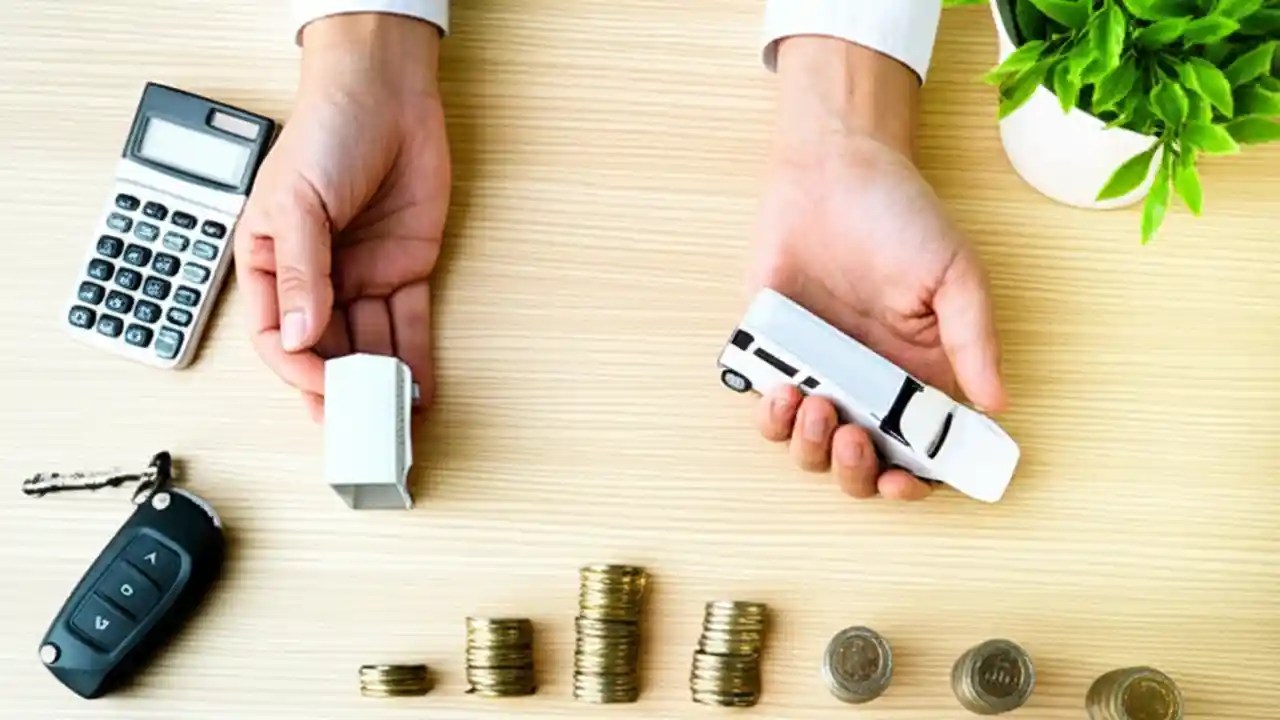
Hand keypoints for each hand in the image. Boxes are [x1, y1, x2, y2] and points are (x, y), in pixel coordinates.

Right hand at [233, 14, 449, 420]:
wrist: (389, 92)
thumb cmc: (327, 130)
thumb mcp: (298, 201)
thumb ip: (300, 272)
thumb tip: (298, 336)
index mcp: (270, 262)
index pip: (274, 334)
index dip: (296, 369)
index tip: (322, 390)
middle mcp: (316, 277)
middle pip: (323, 349)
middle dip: (340, 392)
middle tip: (359, 430)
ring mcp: (362, 275)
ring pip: (370, 345)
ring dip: (381, 384)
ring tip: (396, 421)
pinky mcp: (406, 269)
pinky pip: (409, 324)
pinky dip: (416, 359)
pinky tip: (421, 389)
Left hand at [750, 38, 1005, 499]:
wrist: (831, 168)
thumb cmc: (900, 215)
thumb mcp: (955, 273)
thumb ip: (974, 339)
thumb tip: (996, 405)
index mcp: (916, 374)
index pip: (916, 450)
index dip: (910, 481)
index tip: (904, 481)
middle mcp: (865, 382)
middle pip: (859, 464)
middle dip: (856, 470)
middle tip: (856, 439)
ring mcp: (816, 370)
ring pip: (808, 447)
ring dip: (812, 447)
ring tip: (817, 408)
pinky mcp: (771, 352)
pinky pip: (764, 408)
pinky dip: (771, 417)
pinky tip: (782, 392)